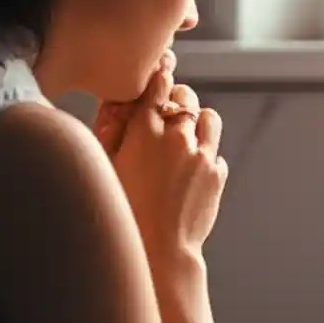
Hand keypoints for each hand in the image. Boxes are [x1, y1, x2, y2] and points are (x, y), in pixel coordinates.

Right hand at [107, 53, 227, 265]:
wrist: (159, 248)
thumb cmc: (121, 208)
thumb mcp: (105, 165)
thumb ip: (115, 129)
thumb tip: (121, 103)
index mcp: (144, 131)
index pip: (158, 85)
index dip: (159, 77)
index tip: (159, 74)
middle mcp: (178, 138)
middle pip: (186, 97)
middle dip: (176, 101)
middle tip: (166, 114)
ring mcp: (202, 155)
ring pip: (209, 117)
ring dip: (197, 122)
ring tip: (183, 139)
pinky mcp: (217, 173)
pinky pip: (215, 151)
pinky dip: (205, 154)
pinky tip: (188, 172)